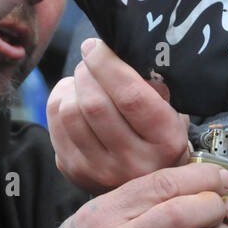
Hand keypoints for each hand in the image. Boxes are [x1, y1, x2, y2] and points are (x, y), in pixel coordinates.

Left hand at [47, 36, 189, 191]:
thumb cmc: (160, 134)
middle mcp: (133, 161)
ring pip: (69, 112)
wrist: (149, 181)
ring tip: (85, 80)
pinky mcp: (74, 171)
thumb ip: (153, 85)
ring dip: (73, 85)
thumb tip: (117, 54)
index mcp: (164, 140)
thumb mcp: (172, 109)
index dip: (107, 65)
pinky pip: (54, 123)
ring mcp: (100, 170)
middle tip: (91, 59)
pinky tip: (74, 97)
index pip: (130, 96)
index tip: (96, 46)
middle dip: (87, 71)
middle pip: (94, 104)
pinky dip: (60, 100)